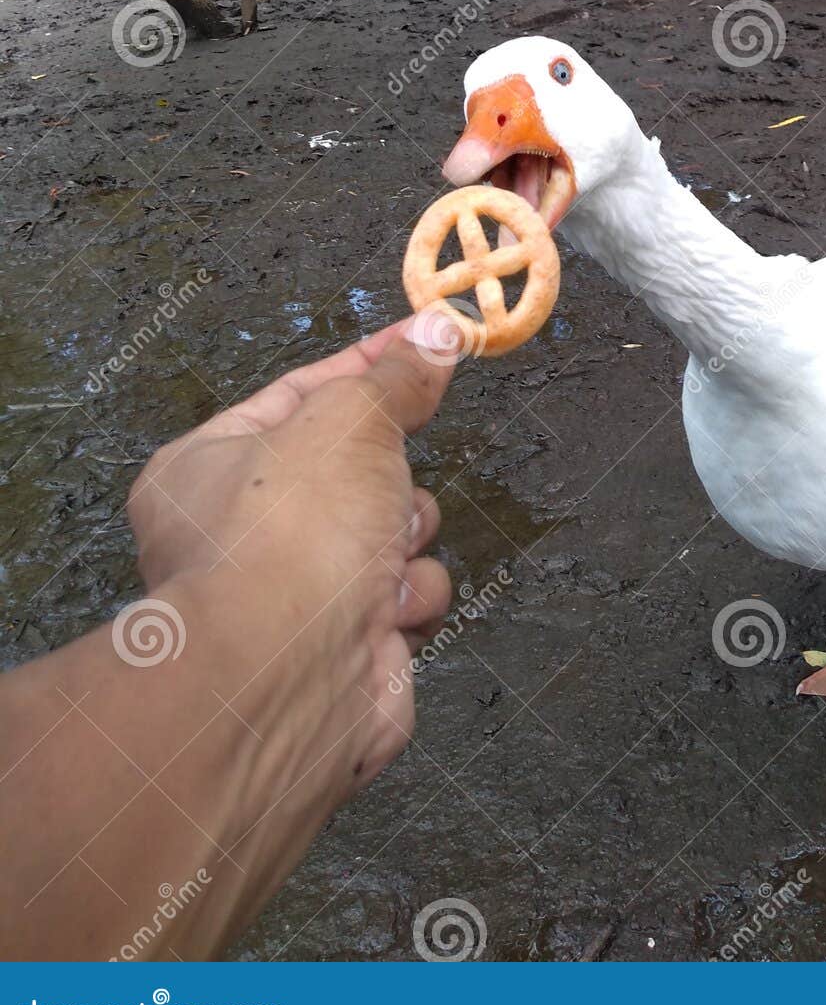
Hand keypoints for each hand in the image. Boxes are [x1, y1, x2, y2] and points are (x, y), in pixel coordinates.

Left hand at [127, 311, 458, 783]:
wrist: (293, 670)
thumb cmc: (291, 531)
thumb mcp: (350, 417)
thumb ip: (397, 377)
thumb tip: (439, 334)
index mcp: (208, 467)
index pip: (299, 392)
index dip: (370, 365)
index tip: (430, 338)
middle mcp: (241, 534)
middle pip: (355, 467)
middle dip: (389, 474)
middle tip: (385, 478)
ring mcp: (293, 597)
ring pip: (393, 531)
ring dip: (404, 537)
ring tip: (381, 557)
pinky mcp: (347, 649)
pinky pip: (407, 596)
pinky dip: (410, 598)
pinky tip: (386, 612)